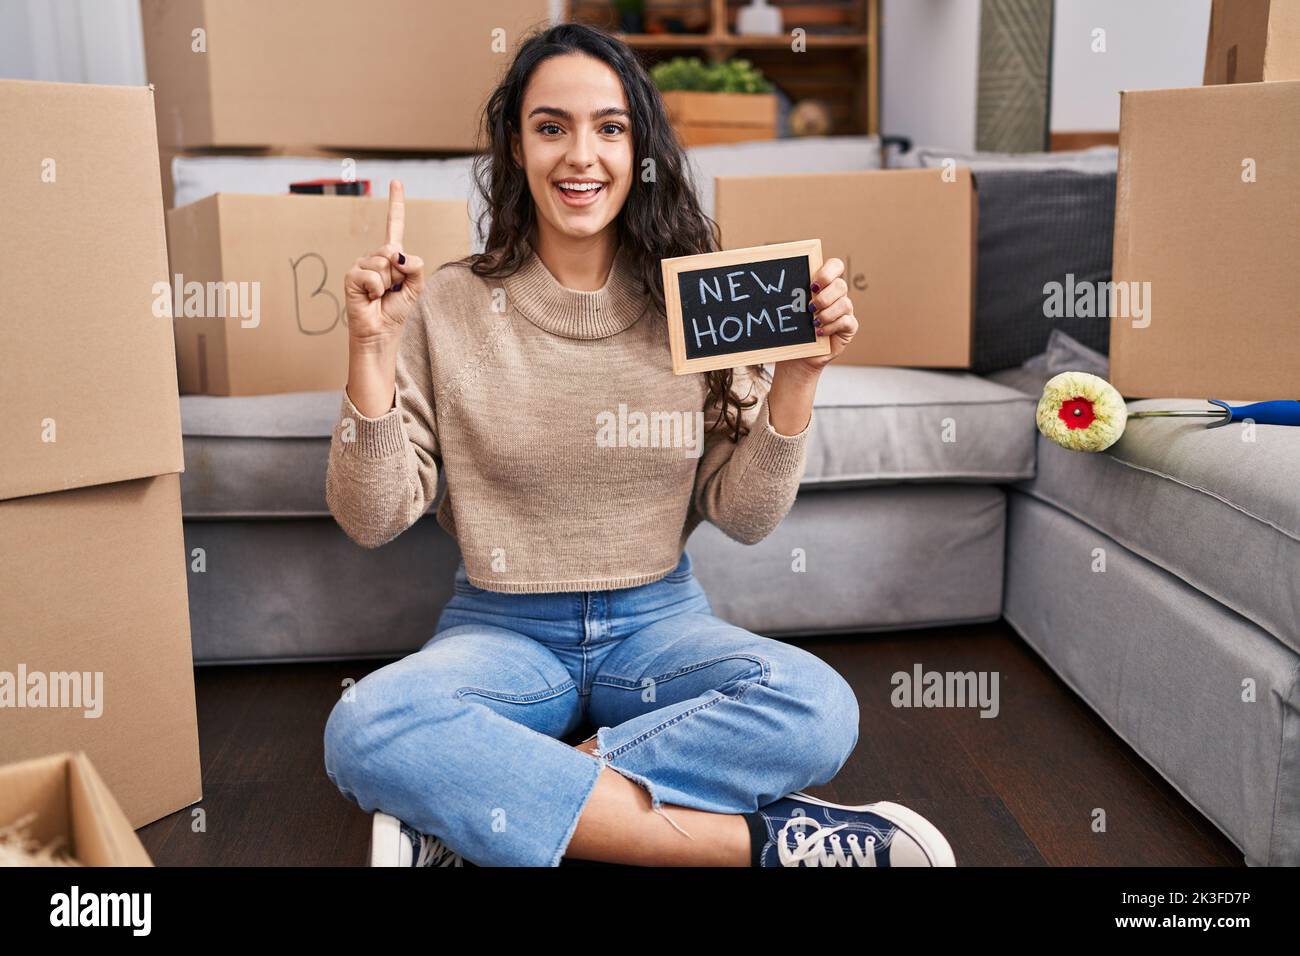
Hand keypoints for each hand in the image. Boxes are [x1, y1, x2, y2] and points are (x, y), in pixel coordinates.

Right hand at [344, 179, 425, 349]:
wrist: (381, 332)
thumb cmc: (396, 310)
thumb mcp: (416, 287)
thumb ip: (415, 266)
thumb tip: (397, 255)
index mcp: (392, 256)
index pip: (394, 225)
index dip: (395, 203)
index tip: (396, 181)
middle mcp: (375, 256)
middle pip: (393, 249)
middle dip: (400, 274)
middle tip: (392, 290)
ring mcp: (361, 264)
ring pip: (384, 263)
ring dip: (388, 284)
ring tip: (381, 295)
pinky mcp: (351, 275)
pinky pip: (373, 275)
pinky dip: (377, 289)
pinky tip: (371, 298)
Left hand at [782, 257, 857, 377]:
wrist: (799, 355)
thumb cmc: (795, 329)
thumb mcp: (790, 309)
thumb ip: (792, 293)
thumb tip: (777, 280)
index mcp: (825, 285)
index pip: (835, 266)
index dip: (828, 272)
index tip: (813, 285)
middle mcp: (837, 296)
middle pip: (841, 285)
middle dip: (824, 297)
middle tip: (810, 308)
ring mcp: (845, 311)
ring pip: (845, 303)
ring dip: (827, 314)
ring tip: (814, 322)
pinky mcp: (849, 327)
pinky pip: (846, 321)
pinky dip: (831, 326)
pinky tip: (820, 332)